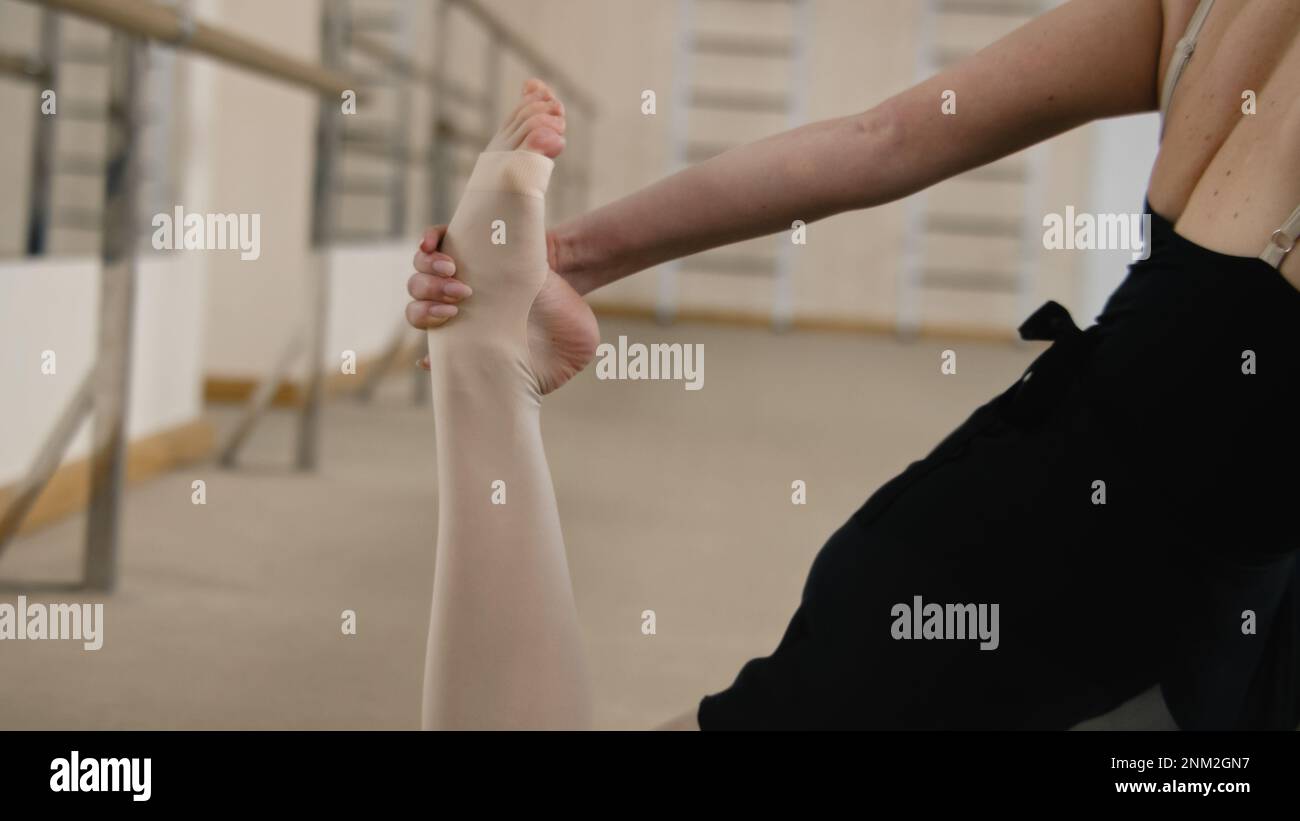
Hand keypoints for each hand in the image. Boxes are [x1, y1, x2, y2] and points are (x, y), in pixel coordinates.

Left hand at [408, 225, 599, 395]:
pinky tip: (434, 247)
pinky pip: (435, 239)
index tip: (430, 357)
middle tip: (456, 306)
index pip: (427, 335)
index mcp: (462, 334)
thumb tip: (492, 384)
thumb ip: (514, 377)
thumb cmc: (553, 339)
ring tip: (454, 274)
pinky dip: (429, 241)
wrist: (568, 301)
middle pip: (417, 304)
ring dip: (429, 274)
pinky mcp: (470, 245)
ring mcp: (458, 274)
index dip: (425, 346)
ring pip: (421, 272)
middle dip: (428, 305)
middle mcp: (452, 305)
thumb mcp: (539, 367)